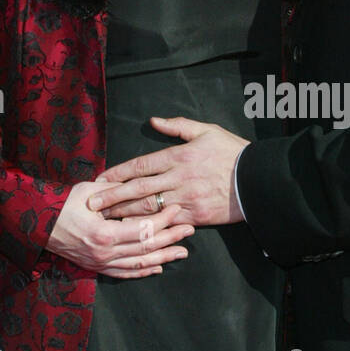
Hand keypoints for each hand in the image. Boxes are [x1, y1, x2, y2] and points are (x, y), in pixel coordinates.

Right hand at [46, 182, 193, 276]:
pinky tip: (158, 267)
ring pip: (139, 264)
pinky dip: (142, 271)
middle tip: (190, 230)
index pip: (143, 229)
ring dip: (163, 258)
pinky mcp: (96, 267)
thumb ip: (116, 191)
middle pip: (146, 249)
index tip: (177, 208)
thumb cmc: (62, 203)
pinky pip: (124, 273)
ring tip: (183, 252)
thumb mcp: (89, 192)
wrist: (35, 223)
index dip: (163, 220)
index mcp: (104, 234)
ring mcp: (100, 263)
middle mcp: (104, 253)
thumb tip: (141, 184)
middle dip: (171, 238)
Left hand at [88, 117, 248, 225]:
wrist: (258, 179)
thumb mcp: (207, 130)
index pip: (141, 165)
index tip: (101, 179)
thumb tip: (154, 121)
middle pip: (137, 188)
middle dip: (112, 196)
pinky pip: (166, 221)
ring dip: (124, 212)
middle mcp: (178, 178)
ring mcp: (185, 199)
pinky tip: (134, 229)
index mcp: (179, 156)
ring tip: (105, 218)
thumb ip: (178, 126)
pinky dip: (148, 226)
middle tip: (91, 203)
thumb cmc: (233, 152)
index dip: (118, 173)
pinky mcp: (195, 216)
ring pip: (148, 207)